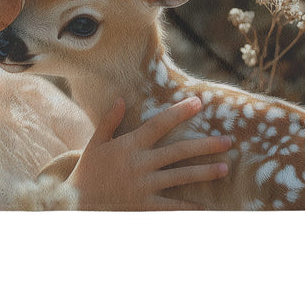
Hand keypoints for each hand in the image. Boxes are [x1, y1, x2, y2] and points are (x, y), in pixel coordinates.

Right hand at [68, 97, 229, 210]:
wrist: (76, 204)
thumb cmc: (87, 172)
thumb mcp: (95, 143)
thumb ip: (109, 121)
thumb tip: (119, 98)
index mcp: (129, 145)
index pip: (159, 124)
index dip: (180, 112)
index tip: (199, 103)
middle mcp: (140, 164)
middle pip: (179, 151)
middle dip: (206, 145)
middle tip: (228, 140)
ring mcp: (144, 186)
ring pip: (181, 176)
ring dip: (205, 172)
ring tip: (224, 168)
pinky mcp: (144, 206)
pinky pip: (172, 206)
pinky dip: (189, 207)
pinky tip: (206, 206)